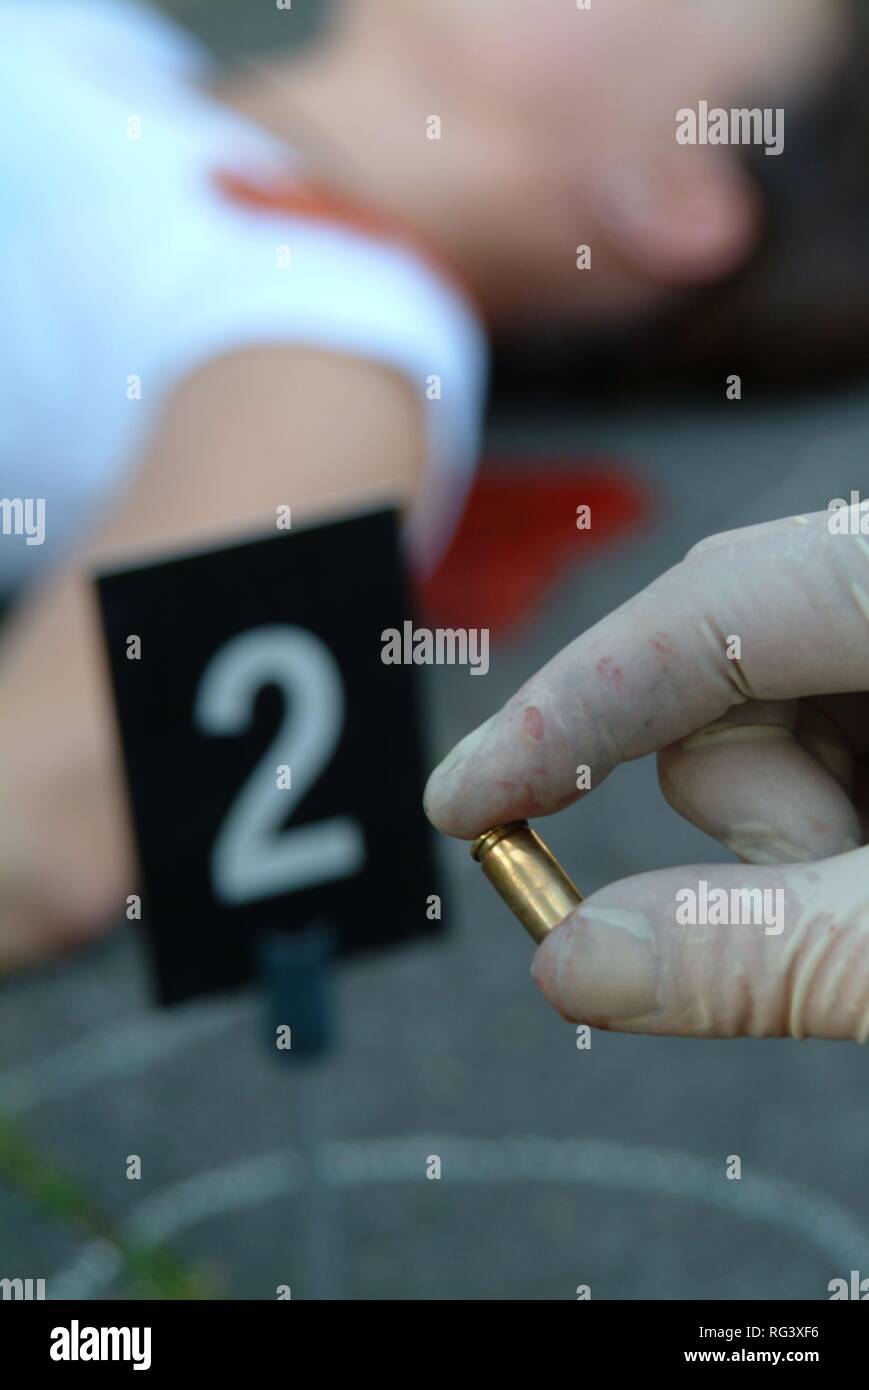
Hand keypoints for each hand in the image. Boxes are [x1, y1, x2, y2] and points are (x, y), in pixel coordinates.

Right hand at [425, 509, 868, 1039]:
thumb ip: (758, 948)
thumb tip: (571, 966)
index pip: (702, 604)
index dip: (568, 709)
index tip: (463, 800)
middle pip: (734, 676)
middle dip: (750, 815)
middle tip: (832, 908)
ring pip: (778, 718)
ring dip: (802, 833)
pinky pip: (829, 735)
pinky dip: (831, 822)